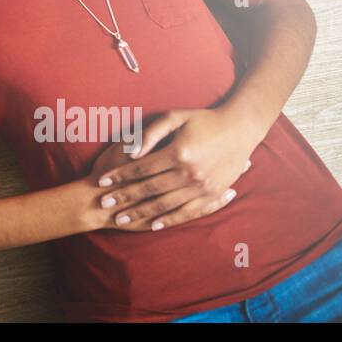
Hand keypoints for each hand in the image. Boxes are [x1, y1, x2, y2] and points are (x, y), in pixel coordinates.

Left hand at [92, 108, 255, 230]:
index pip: (141, 168)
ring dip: (142, 213)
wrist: (241, 127)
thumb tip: (132, 153)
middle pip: (149, 189)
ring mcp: (203, 186)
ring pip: (165, 204)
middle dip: (124, 197)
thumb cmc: (204, 119)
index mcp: (179, 153)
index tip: (101, 182)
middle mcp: (190, 172)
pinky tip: (155, 225)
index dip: (120, 176)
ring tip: (121, 219)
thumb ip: (151, 134)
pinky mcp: (213, 194)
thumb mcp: (175, 117)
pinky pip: (188, 212)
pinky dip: (170, 219)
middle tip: (103, 204)